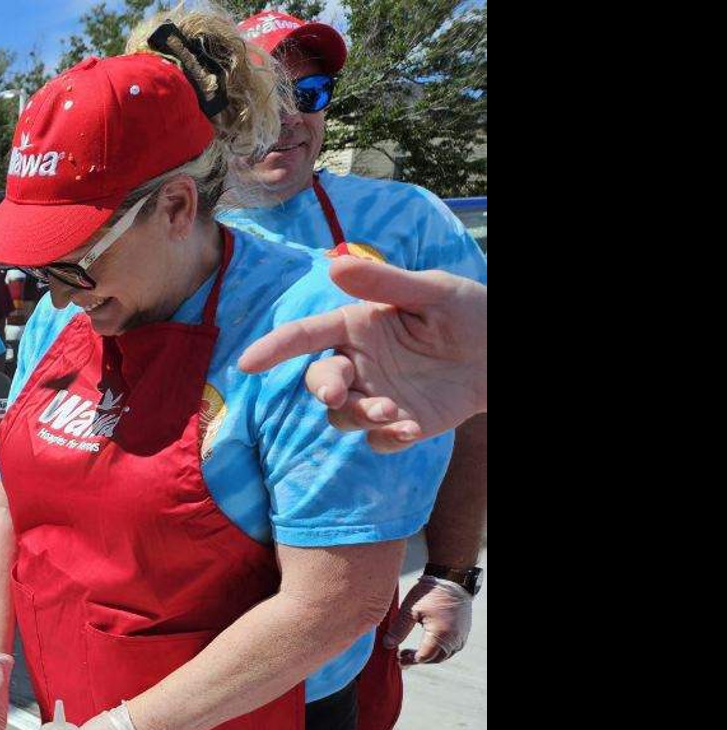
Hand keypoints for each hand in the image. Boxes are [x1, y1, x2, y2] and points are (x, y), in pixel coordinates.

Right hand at [235, 260, 485, 451]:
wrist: (503, 353)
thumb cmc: (469, 312)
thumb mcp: (433, 290)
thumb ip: (385, 283)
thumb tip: (333, 266)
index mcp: (357, 327)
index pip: (306, 336)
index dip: (275, 347)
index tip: (248, 363)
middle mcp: (359, 363)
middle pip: (319, 382)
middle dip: (324, 389)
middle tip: (338, 396)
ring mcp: (376, 396)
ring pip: (342, 416)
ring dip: (358, 416)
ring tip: (393, 413)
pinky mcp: (398, 425)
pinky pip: (376, 440)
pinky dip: (387, 438)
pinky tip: (412, 428)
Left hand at [382, 575, 473, 665]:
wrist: (451, 579)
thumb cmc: (429, 593)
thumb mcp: (410, 610)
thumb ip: (398, 630)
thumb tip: (387, 645)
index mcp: (441, 634)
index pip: (425, 656)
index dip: (411, 660)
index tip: (398, 658)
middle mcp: (454, 638)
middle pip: (435, 658)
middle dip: (418, 659)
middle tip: (402, 655)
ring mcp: (461, 635)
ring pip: (444, 655)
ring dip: (429, 656)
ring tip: (411, 651)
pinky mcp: (463, 631)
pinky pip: (451, 648)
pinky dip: (438, 650)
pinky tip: (426, 644)